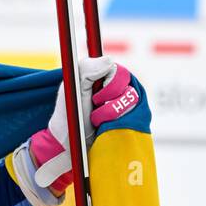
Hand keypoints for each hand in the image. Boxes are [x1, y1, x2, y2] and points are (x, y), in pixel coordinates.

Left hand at [30, 55, 139, 193]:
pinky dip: (119, 121)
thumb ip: (87, 69)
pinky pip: (137, 115)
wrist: (71, 145)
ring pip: (132, 100)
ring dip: (111, 112)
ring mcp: (124, 105)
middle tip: (94, 107)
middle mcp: (116, 89)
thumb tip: (110, 60)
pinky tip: (107, 126)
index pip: (119, 71)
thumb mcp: (72, 89)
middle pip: (128, 84)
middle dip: (110, 98)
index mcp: (102, 78)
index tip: (96, 96)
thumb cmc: (68, 116)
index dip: (110, 84)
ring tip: (96, 120)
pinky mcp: (130, 120)